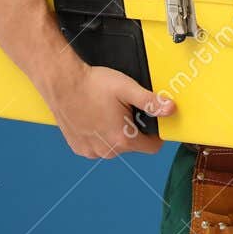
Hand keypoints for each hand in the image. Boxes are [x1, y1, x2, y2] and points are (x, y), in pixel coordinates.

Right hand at [44, 64, 173, 158]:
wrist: (61, 83)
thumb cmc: (92, 85)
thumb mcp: (128, 89)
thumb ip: (151, 102)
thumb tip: (171, 109)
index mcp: (122, 139)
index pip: (153, 147)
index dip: (156, 134)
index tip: (150, 121)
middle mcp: (106, 150)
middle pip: (133, 146)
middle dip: (134, 130)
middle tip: (124, 110)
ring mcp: (90, 151)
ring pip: (115, 147)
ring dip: (116, 133)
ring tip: (107, 113)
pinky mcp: (78, 148)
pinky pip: (98, 146)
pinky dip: (100, 136)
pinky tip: (95, 119)